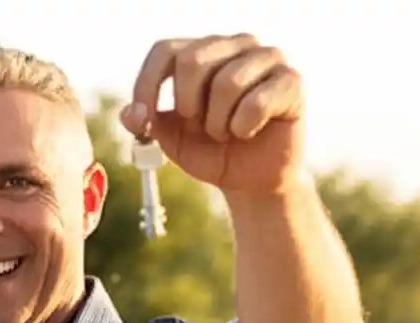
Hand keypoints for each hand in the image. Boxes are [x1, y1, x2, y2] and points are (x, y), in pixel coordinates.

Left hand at [120, 34, 305, 194]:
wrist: (251, 180)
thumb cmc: (211, 152)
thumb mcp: (171, 140)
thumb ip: (148, 124)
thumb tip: (129, 113)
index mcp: (200, 53)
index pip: (165, 50)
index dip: (148, 83)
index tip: (143, 118)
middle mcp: (233, 46)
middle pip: (192, 59)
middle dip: (187, 103)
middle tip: (197, 124)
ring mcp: (265, 58)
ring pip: (226, 82)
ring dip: (218, 122)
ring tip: (225, 133)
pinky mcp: (290, 80)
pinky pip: (257, 101)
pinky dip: (244, 127)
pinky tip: (249, 132)